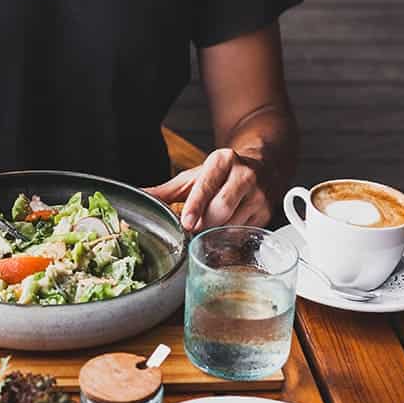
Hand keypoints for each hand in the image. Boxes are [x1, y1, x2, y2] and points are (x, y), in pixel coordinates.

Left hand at [146, 148, 273, 230]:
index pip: (207, 185)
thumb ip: (166, 190)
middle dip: (203, 223)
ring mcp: (258, 196)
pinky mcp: (264, 214)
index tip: (187, 221)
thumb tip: (138, 197)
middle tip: (193, 228)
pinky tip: (221, 236)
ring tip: (206, 230)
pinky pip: (242, 235)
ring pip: (233, 225)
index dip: (196, 205)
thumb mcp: (194, 177)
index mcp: (223, 161)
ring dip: (214, 234)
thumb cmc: (221, 175)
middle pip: (222, 209)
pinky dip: (227, 241)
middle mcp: (244, 175)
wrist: (262, 166)